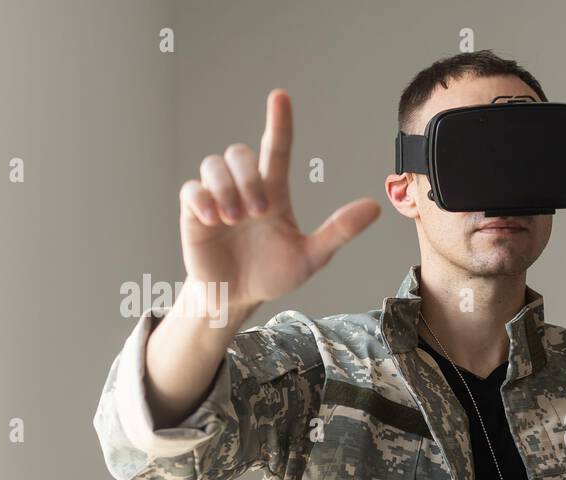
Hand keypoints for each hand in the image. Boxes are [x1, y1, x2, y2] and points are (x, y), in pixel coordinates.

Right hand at [178, 89, 379, 316]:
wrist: (238, 297)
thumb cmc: (273, 274)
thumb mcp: (311, 256)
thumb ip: (339, 231)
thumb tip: (375, 207)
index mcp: (273, 194)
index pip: (275, 149)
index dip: (278, 123)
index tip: (280, 97)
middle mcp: (244, 188)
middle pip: (239, 153)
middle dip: (249, 178)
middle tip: (258, 212)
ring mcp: (217, 198)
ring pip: (213, 164)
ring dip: (226, 188)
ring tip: (235, 219)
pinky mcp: (193, 212)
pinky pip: (190, 189)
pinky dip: (202, 199)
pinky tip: (213, 219)